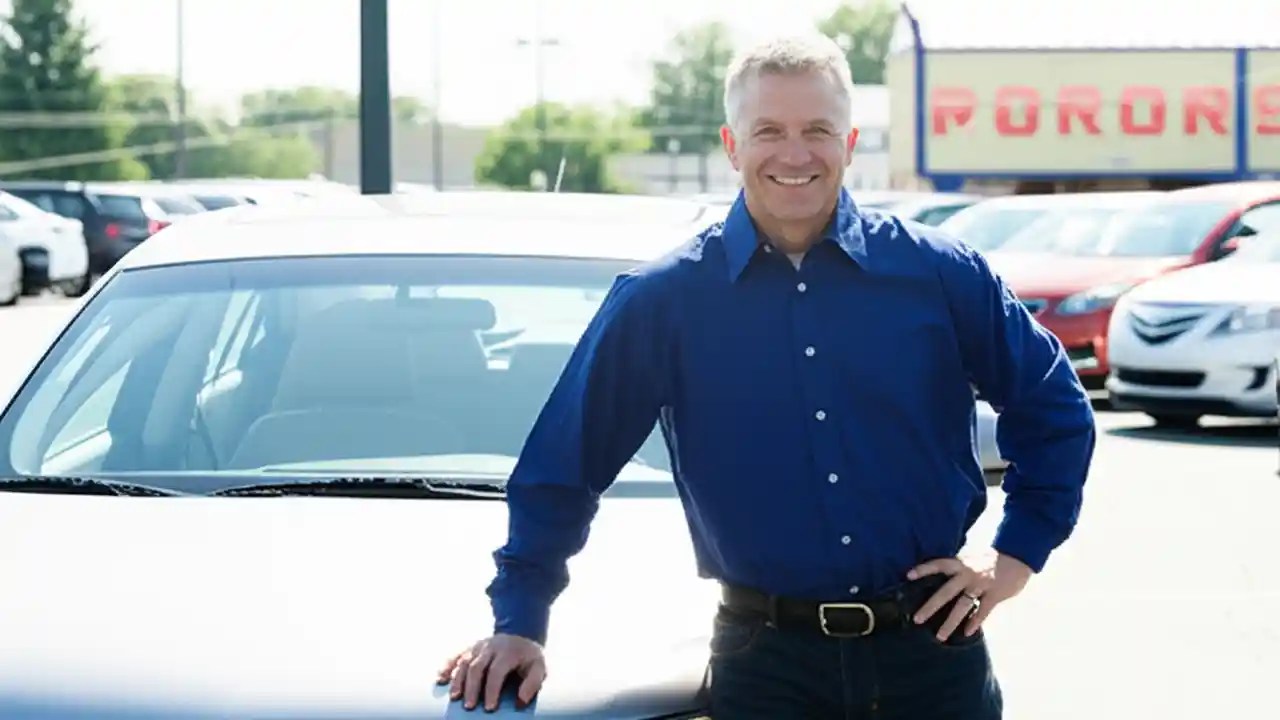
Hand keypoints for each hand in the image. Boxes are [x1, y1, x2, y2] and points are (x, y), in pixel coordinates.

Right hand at [436, 634, 546, 711]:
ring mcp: (478, 646)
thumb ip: (533, 683)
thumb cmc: (528, 658)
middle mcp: (490, 646)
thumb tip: (520, 702)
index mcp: (508, 651)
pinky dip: (447, 666)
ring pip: (464, 660)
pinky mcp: (470, 647)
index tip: (490, 708)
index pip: (497, 670)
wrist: (520, 635)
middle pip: (477, 666)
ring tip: (454, 697)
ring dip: (458, 679)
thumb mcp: (539, 667)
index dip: (492, 689)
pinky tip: (440, 679)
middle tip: (469, 707)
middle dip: (472, 687)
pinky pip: (456, 655)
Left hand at [906, 552, 1032, 640]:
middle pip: (945, 591)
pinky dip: (975, 622)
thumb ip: (959, 567)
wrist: (1019, 555)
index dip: (923, 569)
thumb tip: (944, 576)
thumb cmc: (993, 558)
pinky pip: (982, 611)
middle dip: (930, 606)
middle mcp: (968, 573)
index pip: (938, 564)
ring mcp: (981, 584)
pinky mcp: (995, 594)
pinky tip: (966, 632)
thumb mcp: (972, 557)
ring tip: (940, 636)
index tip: (908, 576)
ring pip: (962, 606)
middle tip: (917, 619)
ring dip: (950, 622)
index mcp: (961, 563)